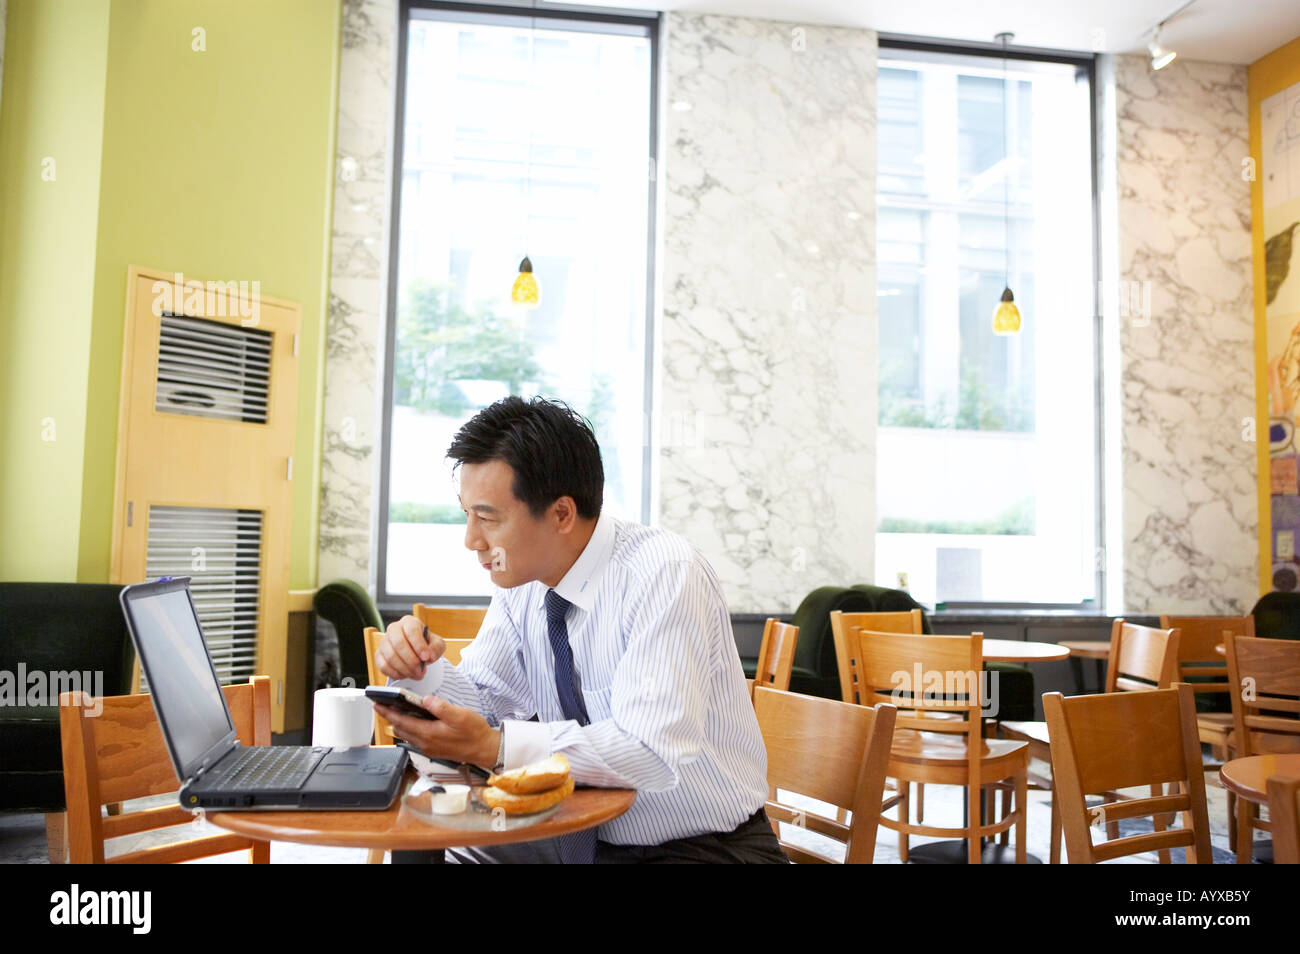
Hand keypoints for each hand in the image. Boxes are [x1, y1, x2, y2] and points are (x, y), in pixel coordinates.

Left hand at [374, 695, 499, 767]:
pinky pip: (414, 739)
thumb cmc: (474, 733)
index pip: (401, 722)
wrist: (485, 750)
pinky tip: (414, 721)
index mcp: (428, 733)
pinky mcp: (433, 749)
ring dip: (398, 724)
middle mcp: (425, 743)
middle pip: (399, 729)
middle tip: (383, 705)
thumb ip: (441, 707)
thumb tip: (425, 699)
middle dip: (390, 717)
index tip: (377, 704)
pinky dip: (409, 729)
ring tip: (396, 711)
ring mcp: (428, 748)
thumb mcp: (460, 716)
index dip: (387, 712)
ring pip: (406, 735)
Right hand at [375, 615, 444, 679]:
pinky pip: (383, 666)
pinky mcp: (379, 655)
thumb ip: (436, 648)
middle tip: (420, 671)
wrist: (417, 653)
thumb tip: (429, 656)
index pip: (411, 630)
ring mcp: (384, 642)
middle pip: (398, 643)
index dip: (419, 645)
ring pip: (390, 656)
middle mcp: (394, 629)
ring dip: (405, 669)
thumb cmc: (426, 645)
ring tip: (416, 674)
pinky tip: (405, 674)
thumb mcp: (437, 644)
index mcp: (409, 622)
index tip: (426, 658)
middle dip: (411, 660)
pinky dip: (395, 673)